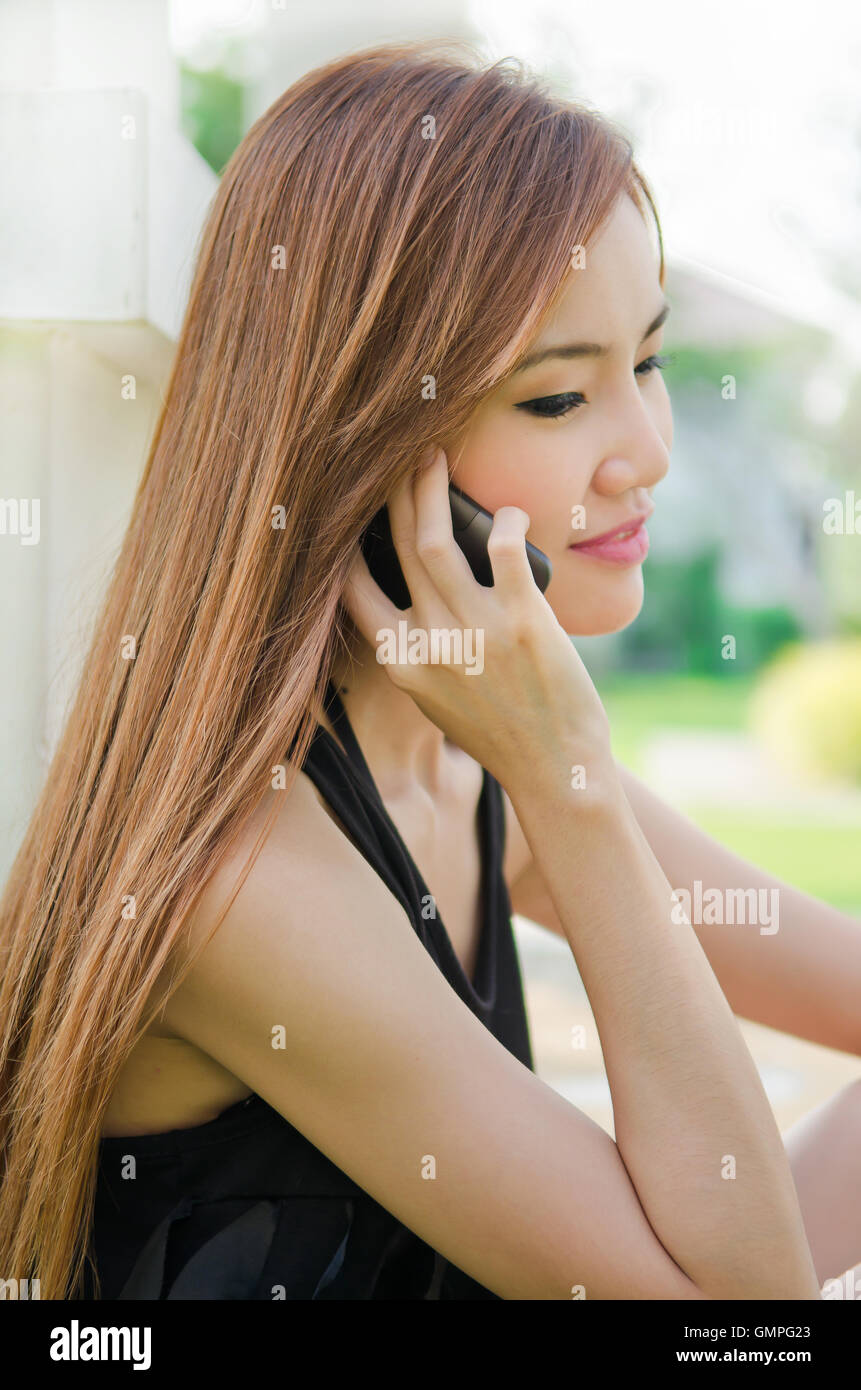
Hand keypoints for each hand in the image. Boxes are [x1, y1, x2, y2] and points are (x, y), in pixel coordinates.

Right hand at [341, 447, 615, 796]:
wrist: (556, 769)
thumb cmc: (502, 734)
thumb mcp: (439, 700)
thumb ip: (419, 655)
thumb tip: (415, 601)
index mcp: (401, 664)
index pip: (352, 591)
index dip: (348, 542)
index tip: (354, 506)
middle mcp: (429, 644)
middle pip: (400, 549)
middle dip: (397, 493)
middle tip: (401, 456)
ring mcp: (474, 631)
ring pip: (436, 540)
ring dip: (433, 489)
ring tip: (434, 457)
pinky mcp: (523, 620)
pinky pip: (503, 550)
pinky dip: (505, 522)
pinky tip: (510, 513)